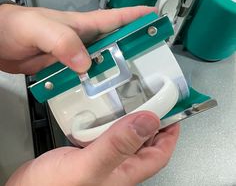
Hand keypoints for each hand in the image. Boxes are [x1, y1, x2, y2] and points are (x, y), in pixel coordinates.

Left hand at [0, 4, 154, 73]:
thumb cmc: (16, 25)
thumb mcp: (40, 28)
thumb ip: (62, 41)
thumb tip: (84, 61)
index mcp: (83, 24)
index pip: (118, 18)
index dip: (140, 18)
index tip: (158, 20)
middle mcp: (84, 40)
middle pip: (117, 45)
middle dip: (136, 51)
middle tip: (152, 64)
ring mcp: (76, 56)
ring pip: (104, 64)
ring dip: (115, 73)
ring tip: (131, 86)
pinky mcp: (67, 70)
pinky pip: (87, 78)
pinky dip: (94, 86)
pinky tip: (99, 95)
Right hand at [6, 111, 178, 185]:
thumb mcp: (89, 165)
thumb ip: (117, 144)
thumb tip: (147, 122)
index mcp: (124, 174)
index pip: (159, 154)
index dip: (171, 133)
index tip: (175, 113)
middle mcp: (117, 167)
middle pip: (146, 144)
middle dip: (155, 123)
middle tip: (158, 102)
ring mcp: (103, 159)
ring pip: (127, 138)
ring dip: (134, 120)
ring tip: (136, 102)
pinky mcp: (89, 152)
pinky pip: (108, 134)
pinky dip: (112, 121)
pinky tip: (106, 112)